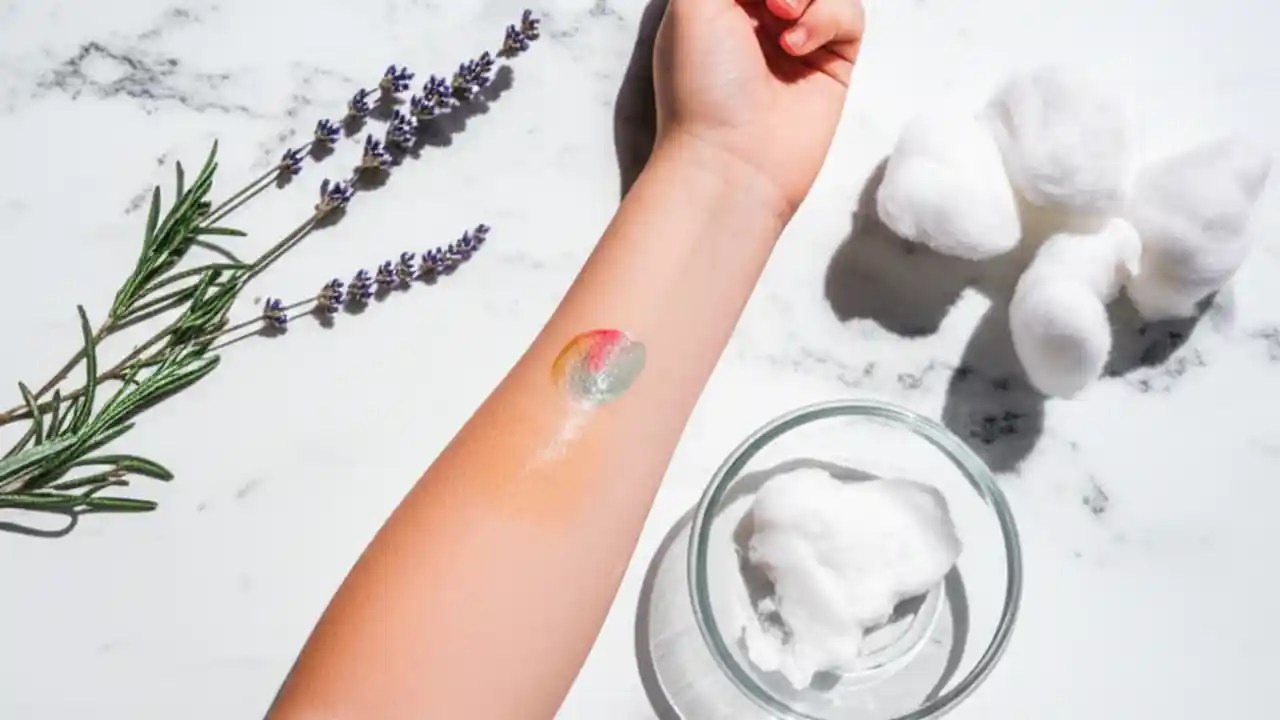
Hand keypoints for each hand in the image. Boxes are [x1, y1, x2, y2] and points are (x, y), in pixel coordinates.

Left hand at [653, 0, 865, 214]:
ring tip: (784, 20)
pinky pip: (849, 13)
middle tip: (773, 1)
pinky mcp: (833, 60)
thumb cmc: (700, 84)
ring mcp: (797, 34)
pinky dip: (828, 18)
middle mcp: (756, 12)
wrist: (733, 160)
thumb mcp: (692, 3)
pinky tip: (799, 46)